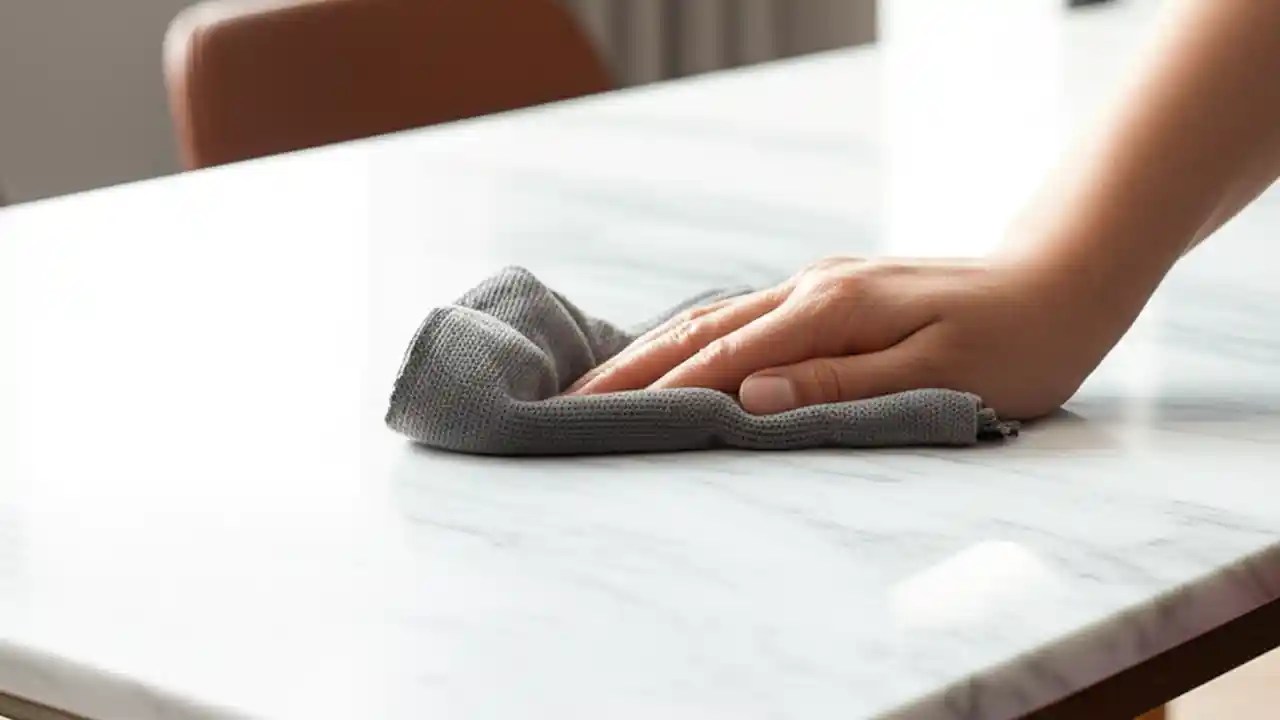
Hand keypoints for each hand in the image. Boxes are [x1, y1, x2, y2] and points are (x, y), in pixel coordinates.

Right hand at [566, 256, 1134, 418]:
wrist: (1065, 275)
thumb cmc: (1017, 339)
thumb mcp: (941, 374)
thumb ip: (842, 385)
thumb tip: (751, 398)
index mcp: (832, 311)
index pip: (725, 361)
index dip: (659, 394)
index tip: (597, 421)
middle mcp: (813, 289)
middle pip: (701, 332)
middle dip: (631, 369)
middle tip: (567, 402)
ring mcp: (821, 286)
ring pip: (716, 319)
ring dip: (653, 350)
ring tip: (598, 380)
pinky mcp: (833, 293)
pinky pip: (744, 316)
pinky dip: (694, 337)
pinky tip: (674, 351)